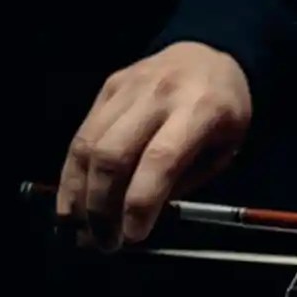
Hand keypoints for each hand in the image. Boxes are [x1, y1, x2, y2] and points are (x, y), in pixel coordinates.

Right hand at [56, 41, 251, 249]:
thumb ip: (186, 179)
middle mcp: (160, 94)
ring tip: (82, 230)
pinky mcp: (107, 88)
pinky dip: (72, 174)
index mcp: (201, 109)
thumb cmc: (224, 110)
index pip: (161, 159)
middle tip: (105, 242)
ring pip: (89, 145)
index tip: (134, 236)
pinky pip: (82, 134)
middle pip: (114, 154)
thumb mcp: (225, 147)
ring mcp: (129, 87)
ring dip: (80, 195)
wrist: (210, 54)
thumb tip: (141, 217)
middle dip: (103, 206)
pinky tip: (71, 202)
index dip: (141, 202)